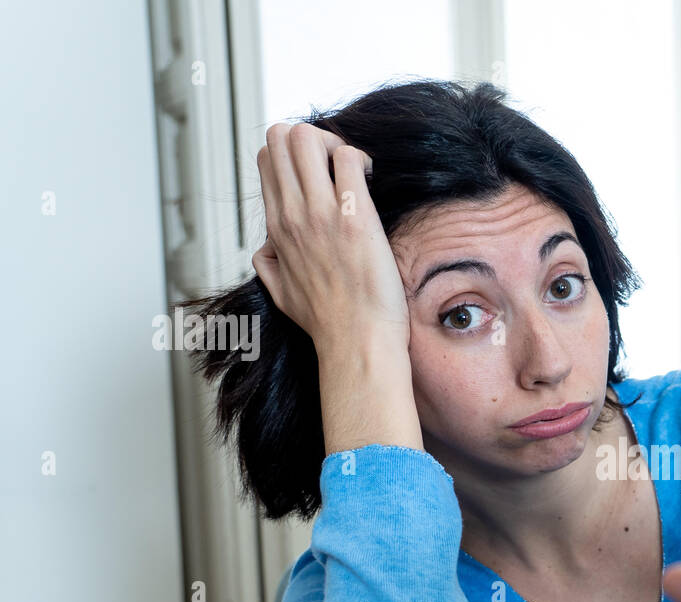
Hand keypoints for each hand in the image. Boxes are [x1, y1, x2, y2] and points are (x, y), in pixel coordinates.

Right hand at [252, 122, 408, 359]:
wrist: (356, 342)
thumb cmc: (328, 322)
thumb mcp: (280, 293)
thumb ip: (267, 264)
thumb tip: (264, 249)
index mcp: (276, 228)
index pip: (268, 158)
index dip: (295, 154)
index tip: (322, 175)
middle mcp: (292, 214)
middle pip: (282, 136)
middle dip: (313, 138)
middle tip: (339, 165)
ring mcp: (320, 214)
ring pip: (307, 137)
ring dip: (335, 142)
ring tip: (355, 170)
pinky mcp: (353, 217)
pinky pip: (348, 157)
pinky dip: (361, 158)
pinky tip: (371, 179)